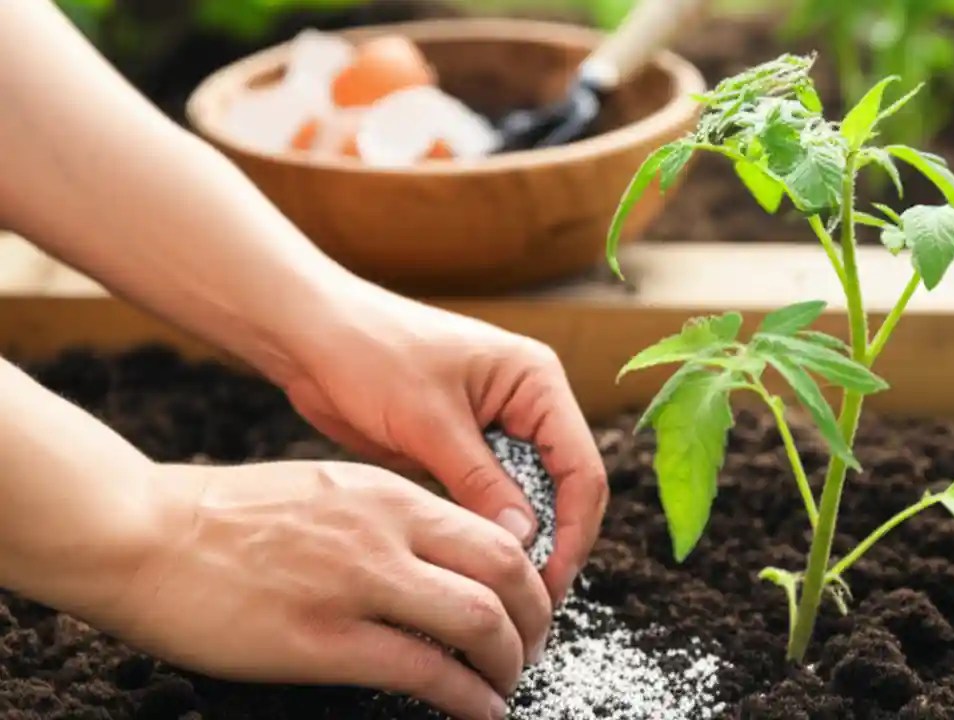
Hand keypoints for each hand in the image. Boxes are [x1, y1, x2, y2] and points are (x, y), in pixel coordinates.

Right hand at [100, 461, 548, 719]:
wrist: (144, 533)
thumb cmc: (226, 516)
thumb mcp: (326, 489)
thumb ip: (386, 516)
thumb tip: (436, 554)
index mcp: (388, 494)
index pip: (495, 531)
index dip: (528, 577)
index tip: (529, 606)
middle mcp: (386, 532)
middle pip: (505, 573)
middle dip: (536, 618)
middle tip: (533, 648)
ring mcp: (357, 585)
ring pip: (477, 622)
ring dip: (509, 662)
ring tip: (509, 686)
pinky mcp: (323, 641)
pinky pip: (424, 672)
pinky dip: (469, 697)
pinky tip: (480, 711)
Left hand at [277, 281, 608, 604]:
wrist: (310, 337)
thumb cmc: (370, 351)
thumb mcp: (429, 420)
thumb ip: (480, 481)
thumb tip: (522, 541)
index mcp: (536, 382)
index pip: (580, 466)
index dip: (574, 529)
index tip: (551, 580)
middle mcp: (526, 406)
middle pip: (562, 489)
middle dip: (551, 544)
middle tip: (530, 602)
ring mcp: (496, 431)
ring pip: (527, 502)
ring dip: (519, 545)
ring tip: (503, 596)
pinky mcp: (462, 453)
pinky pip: (489, 503)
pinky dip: (486, 534)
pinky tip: (474, 571)